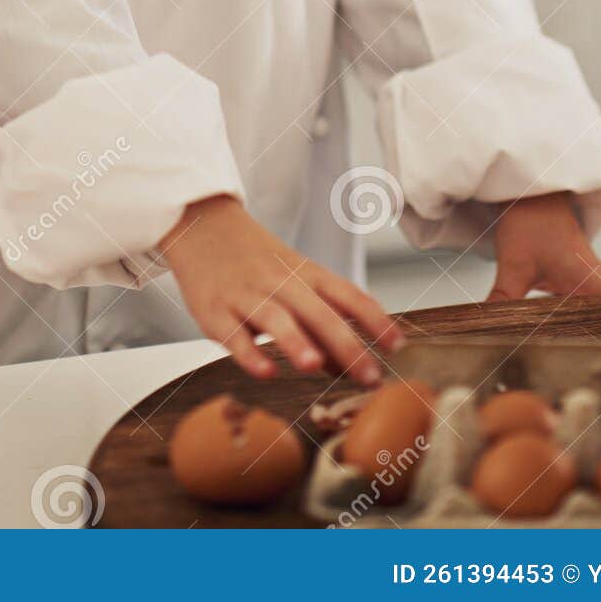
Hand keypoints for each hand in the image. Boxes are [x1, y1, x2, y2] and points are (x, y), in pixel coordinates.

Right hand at [158, 193, 404, 383]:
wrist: (203, 225)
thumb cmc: (257, 262)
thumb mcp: (294, 279)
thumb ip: (322, 320)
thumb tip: (350, 365)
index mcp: (306, 273)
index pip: (348, 294)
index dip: (374, 319)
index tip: (397, 346)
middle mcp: (280, 282)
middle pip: (318, 311)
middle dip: (346, 344)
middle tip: (370, 376)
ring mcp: (246, 296)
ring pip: (275, 318)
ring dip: (296, 342)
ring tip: (316, 366)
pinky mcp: (214, 311)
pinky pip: (233, 335)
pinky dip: (250, 354)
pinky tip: (266, 372)